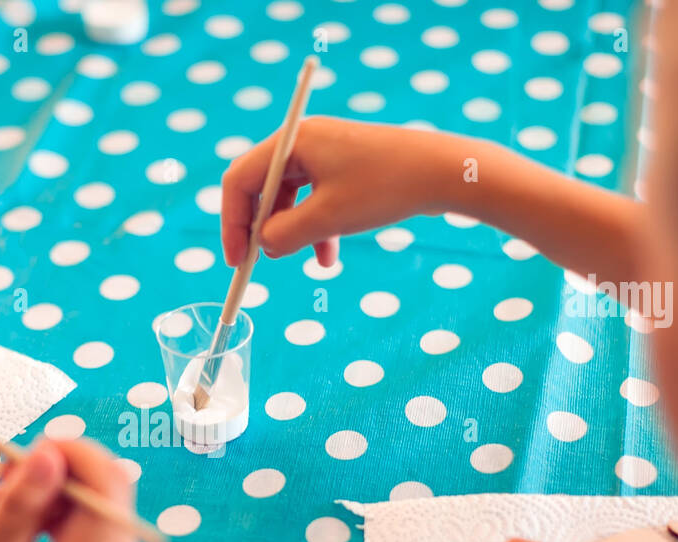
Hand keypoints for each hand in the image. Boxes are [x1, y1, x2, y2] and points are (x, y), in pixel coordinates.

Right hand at [0, 439, 139, 541]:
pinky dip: (58, 524)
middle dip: (56, 474)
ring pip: (97, 509)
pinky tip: (20, 541)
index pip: (107, 478)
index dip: (69, 451)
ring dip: (52, 499)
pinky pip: (92, 535)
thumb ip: (20, 508)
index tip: (21, 455)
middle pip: (106, 488)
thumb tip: (49, 453)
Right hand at [220, 117, 470, 266]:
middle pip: (262, 188)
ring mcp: (326, 153)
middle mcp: (305, 142)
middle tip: (262, 263)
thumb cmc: (385, 187)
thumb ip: (284, 235)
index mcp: (294, 142)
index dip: (232, 222)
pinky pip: (315, 199)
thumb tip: (263, 246)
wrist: (445, 172)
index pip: (241, 180)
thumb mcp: (327, 219)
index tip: (237, 260)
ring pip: (290, 198)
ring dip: (293, 233)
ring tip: (314, 260)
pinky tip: (330, 256)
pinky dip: (316, 228)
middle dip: (261, 228)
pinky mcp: (346, 167)